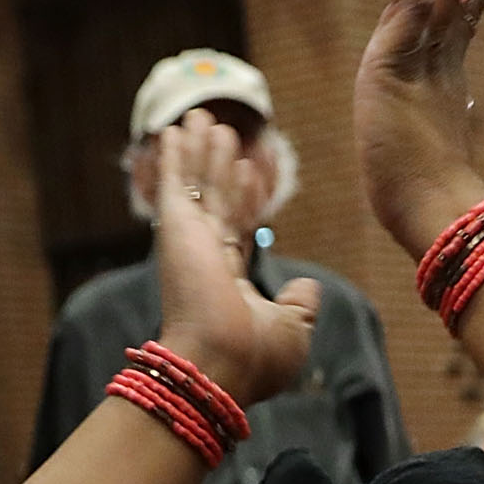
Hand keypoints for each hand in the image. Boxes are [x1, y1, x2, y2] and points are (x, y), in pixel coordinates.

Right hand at [152, 109, 321, 405]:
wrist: (218, 366)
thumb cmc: (254, 358)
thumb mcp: (292, 330)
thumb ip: (300, 304)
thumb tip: (307, 286)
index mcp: (228, 285)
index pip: (238, 231)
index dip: (245, 200)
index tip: (250, 170)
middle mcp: (204, 261)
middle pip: (215, 201)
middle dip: (219, 167)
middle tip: (222, 132)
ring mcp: (188, 243)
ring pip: (197, 185)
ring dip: (200, 151)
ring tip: (205, 117)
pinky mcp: (175, 228)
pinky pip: (176, 181)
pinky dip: (177, 155)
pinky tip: (178, 129)